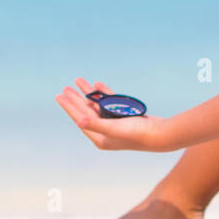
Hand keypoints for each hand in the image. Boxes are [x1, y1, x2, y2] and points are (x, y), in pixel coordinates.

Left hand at [55, 77, 170, 151]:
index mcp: (99, 137)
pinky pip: (109, 102)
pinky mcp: (123, 116)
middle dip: (75, 99)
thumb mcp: (115, 129)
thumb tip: (79, 121)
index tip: (59, 96)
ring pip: (97, 105)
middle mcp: (104, 131)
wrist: (159, 134)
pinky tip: (97, 85)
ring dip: (88, 93)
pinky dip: (103, 94)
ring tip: (78, 81)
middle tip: (65, 88)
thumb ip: (97, 124)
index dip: (69, 106)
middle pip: (86, 111)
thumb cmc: (137, 134)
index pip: (80, 118)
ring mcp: (113, 123)